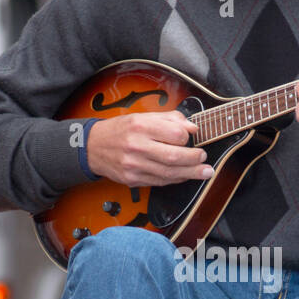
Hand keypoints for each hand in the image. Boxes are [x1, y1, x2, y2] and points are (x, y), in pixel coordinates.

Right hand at [86, 112, 213, 186]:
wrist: (93, 147)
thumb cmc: (121, 130)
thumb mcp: (143, 116)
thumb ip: (170, 119)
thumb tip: (193, 127)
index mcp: (141, 126)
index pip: (175, 134)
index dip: (188, 137)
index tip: (192, 138)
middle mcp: (137, 146)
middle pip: (174, 156)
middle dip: (194, 160)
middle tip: (204, 159)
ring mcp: (134, 165)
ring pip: (169, 173)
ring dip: (191, 174)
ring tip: (205, 172)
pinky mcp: (133, 179)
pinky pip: (160, 182)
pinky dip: (175, 179)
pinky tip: (185, 176)